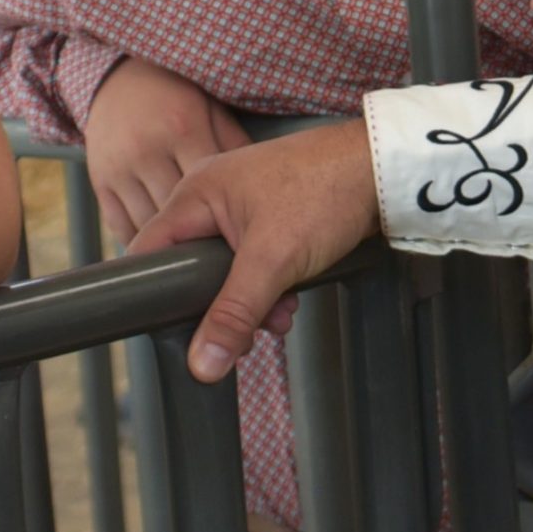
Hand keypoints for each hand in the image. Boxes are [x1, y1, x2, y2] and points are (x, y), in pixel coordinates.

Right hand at [85, 57, 252, 247]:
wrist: (119, 79)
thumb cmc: (177, 97)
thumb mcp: (212, 111)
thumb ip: (233, 147)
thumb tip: (259, 189)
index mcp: (182, 129)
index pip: (208, 189)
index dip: (224, 217)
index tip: (239, 235)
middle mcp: (146, 150)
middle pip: (176, 214)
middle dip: (196, 236)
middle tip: (216, 256)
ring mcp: (118, 167)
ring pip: (146, 227)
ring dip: (168, 247)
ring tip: (189, 255)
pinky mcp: (98, 182)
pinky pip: (120, 227)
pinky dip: (142, 242)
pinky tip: (160, 248)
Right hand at [127, 122, 381, 382]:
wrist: (382, 170)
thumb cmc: (326, 191)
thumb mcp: (273, 260)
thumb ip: (233, 313)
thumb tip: (202, 361)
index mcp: (196, 193)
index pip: (149, 251)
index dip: (154, 294)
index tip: (174, 330)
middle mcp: (212, 195)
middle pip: (187, 266)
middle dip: (217, 306)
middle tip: (241, 333)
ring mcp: (241, 206)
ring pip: (224, 270)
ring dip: (248, 301)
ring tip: (276, 316)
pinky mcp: (269, 217)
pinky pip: (251, 261)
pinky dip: (267, 285)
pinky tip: (288, 300)